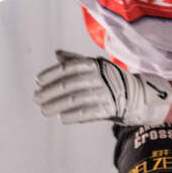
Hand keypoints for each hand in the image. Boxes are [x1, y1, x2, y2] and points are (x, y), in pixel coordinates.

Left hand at [33, 50, 171, 125]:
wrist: (136, 95)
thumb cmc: (108, 79)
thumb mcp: (94, 66)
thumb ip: (75, 60)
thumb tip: (57, 53)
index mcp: (92, 65)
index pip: (68, 68)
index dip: (51, 74)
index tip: (37, 81)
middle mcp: (98, 77)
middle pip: (69, 85)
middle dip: (50, 93)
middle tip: (36, 99)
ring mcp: (104, 93)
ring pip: (76, 99)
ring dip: (57, 106)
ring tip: (44, 111)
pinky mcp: (109, 108)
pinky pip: (88, 113)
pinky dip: (74, 115)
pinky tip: (62, 118)